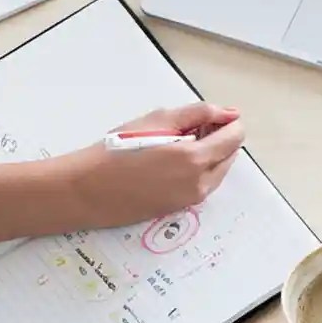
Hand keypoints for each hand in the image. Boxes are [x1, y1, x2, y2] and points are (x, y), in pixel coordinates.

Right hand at [57, 104, 245, 228]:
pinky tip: (169, 162)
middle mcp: (199, 184)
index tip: (212, 116)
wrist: (86, 190)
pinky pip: (202, 185)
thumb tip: (229, 113)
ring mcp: (190, 200)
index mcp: (194, 159)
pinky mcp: (179, 209)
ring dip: (208, 154)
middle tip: (189, 128)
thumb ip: (199, 113)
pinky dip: (197, 170)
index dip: (229, 122)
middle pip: (229, 155)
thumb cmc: (117, 151)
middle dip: (218, 138)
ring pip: (217, 171)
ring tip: (176, 143)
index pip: (235, 138)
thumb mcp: (158, 120)